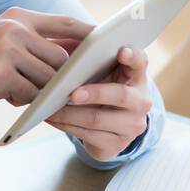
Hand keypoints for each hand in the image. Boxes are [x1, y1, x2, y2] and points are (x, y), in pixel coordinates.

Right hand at [0, 7, 93, 114]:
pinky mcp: (2, 75)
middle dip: (62, 76)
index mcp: (17, 17)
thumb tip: (72, 53)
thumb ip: (32, 42)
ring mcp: (8, 50)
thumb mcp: (1, 40)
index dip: (89, 34)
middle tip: (59, 89)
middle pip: (61, 56)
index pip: (65, 22)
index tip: (108, 43)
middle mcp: (14, 28)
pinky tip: (5, 96)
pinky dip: (24, 100)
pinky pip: (31, 94)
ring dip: (39, 91)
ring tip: (17, 90)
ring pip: (48, 78)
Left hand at [45, 45, 151, 161]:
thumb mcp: (102, 74)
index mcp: (137, 76)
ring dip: (69, 114)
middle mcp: (141, 102)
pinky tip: (51, 119)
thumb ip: (89, 59)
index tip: (121, 51)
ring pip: (98, 119)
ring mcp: (132, 125)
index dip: (132, 56)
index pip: (140, 62)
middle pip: (121, 96)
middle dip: (95, 93)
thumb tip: (59, 46)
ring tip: (48, 108)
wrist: (111, 128)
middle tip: (72, 94)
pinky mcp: (117, 144)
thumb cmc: (101, 89)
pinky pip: (88, 136)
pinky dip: (65, 126)